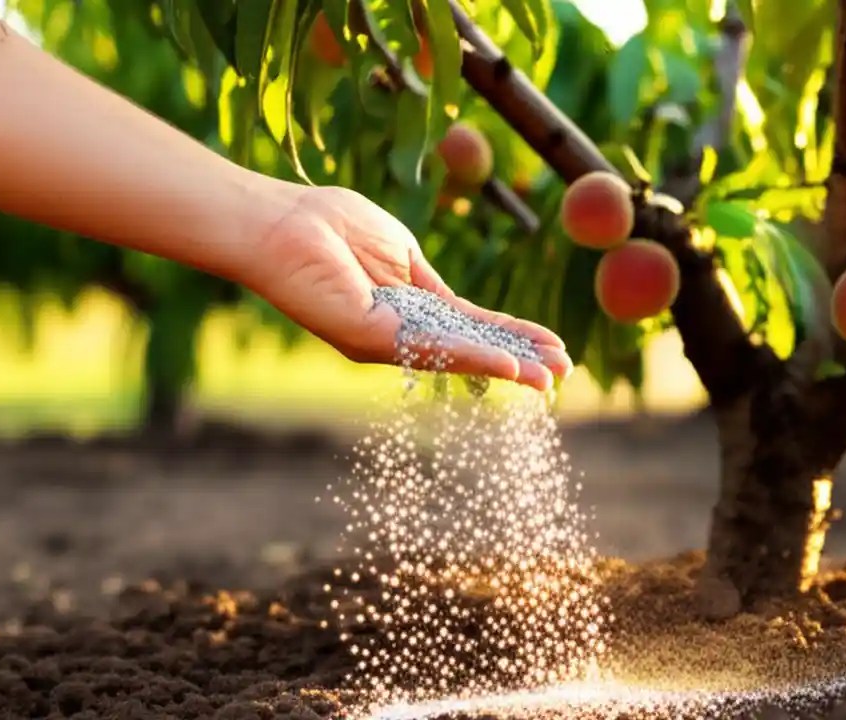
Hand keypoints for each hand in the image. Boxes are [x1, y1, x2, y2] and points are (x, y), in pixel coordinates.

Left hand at [242, 183, 572, 391]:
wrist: (280, 221)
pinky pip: (430, 349)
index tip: (554, 346)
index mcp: (410, 308)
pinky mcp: (369, 338)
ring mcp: (386, 339)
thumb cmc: (329, 224)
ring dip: (507, 367)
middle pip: (472, 349)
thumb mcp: (398, 251)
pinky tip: (509, 365)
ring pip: (457, 357)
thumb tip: (453, 301)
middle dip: (521, 359)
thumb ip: (427, 281)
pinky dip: (474, 357)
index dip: (514, 335)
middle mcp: (401, 332)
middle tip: (564, 375)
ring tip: (549, 380)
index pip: (473, 326)